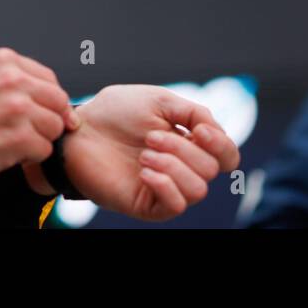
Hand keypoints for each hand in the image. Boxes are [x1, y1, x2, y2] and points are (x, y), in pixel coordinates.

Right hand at [0, 48, 77, 189]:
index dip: (47, 100)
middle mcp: (14, 80)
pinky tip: (9, 155)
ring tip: (15, 143)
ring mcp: (19, 109)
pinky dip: (31, 157)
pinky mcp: (18, 138)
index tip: (41, 111)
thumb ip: (8, 82)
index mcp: (4, 62)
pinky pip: (45, 149)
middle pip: (58, 101)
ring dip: (40, 139)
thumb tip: (39, 98)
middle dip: (50, 119)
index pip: (49, 78)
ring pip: (55, 127)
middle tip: (33, 131)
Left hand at [41, 84, 239, 221]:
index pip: (227, 156)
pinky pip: (175, 206)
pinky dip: (164, 184)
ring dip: (173, 165)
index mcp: (189, 142)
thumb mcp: (160, 101)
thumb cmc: (116, 112)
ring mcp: (165, 187)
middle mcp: (182, 167)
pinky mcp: (147, 205)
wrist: (81, 129)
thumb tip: (214, 132)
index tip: (198, 129)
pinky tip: (143, 170)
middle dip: (183, 148)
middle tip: (150, 136)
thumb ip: (194, 113)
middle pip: (211, 169)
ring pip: (198, 190)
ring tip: (144, 153)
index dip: (221, 144)